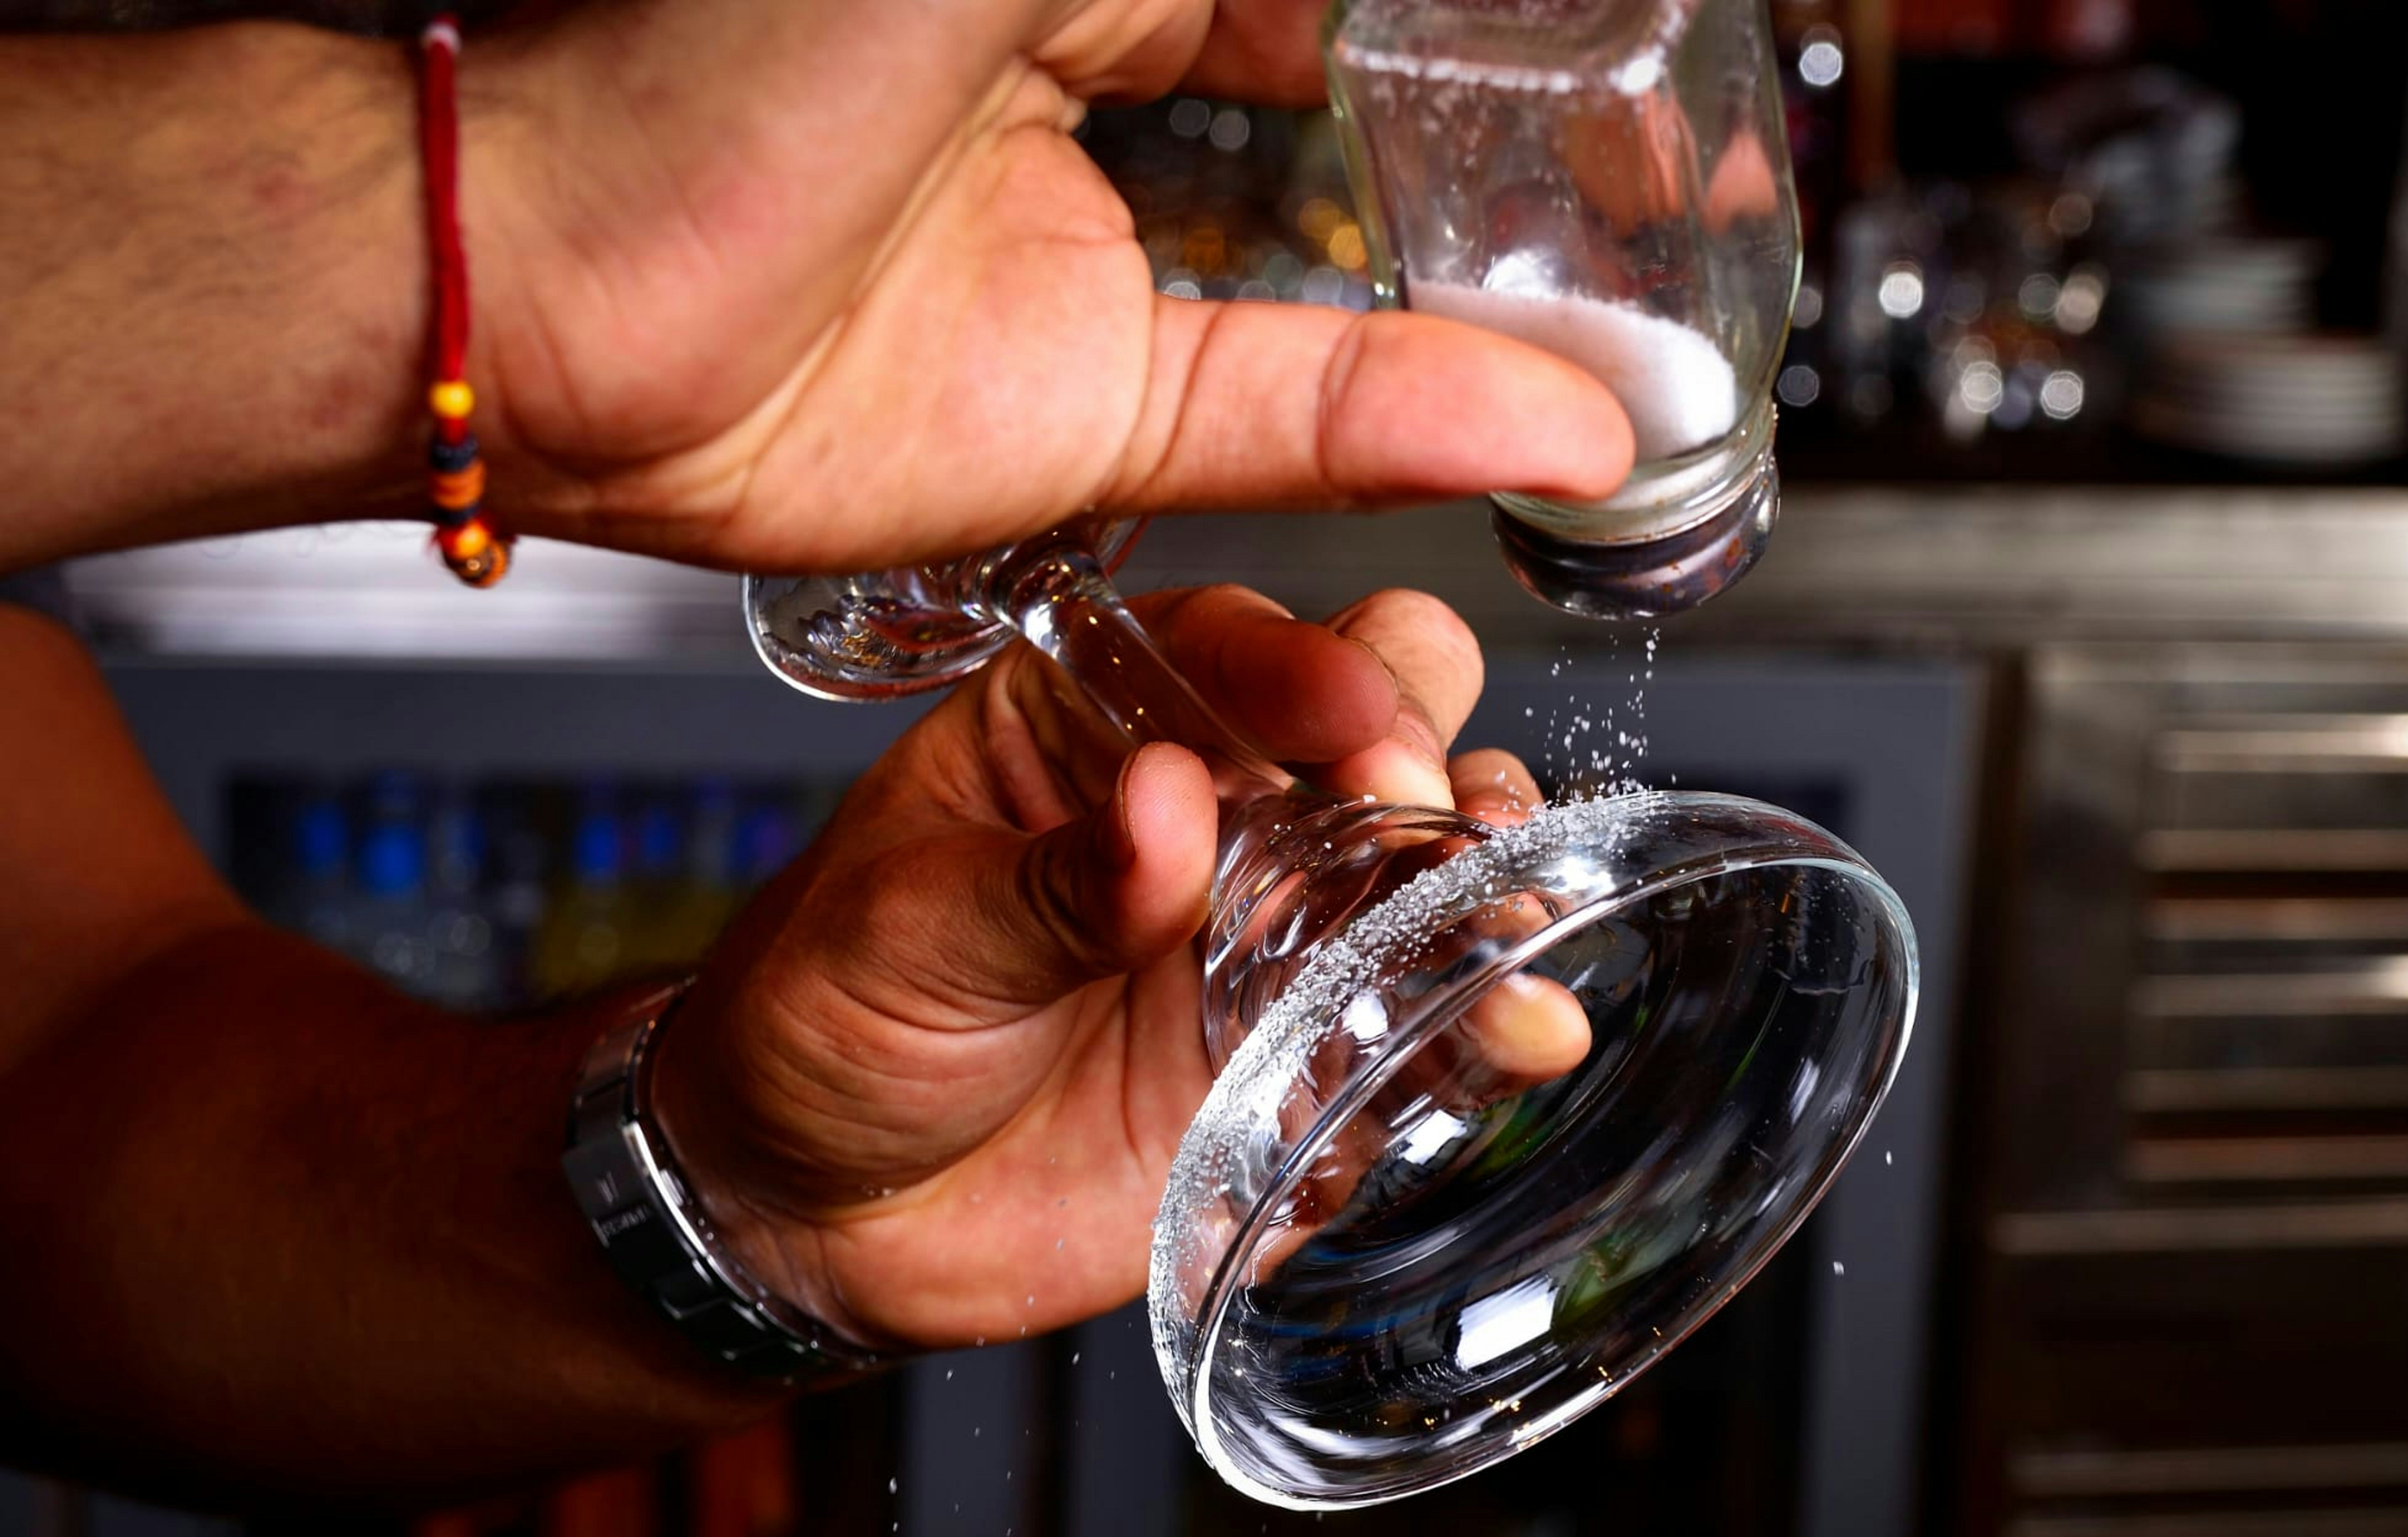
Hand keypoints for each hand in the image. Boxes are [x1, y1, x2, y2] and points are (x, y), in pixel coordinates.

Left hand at [459, 0, 1634, 572]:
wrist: (548, 289)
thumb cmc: (714, 68)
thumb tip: (1354, 32)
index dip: (1462, 25)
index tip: (1597, 47)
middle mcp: (1091, 95)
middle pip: (1351, 116)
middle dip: (1503, 150)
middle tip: (1656, 175)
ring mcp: (1096, 263)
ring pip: (1339, 282)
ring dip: (1493, 302)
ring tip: (1646, 304)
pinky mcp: (1082, 414)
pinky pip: (1278, 411)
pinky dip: (1408, 419)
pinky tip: (1539, 422)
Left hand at [648, 585, 1566, 1349]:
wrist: (810, 1217)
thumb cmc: (822, 1023)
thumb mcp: (903, 931)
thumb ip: (1048, 882)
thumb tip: (1167, 808)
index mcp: (1105, 725)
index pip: (1250, 649)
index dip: (1321, 671)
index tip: (1355, 725)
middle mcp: (1218, 814)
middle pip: (1383, 725)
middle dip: (1431, 755)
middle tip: (1431, 815)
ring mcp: (1272, 941)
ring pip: (1431, 877)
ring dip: (1488, 890)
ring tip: (1505, 924)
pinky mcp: (1298, 1069)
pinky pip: (1420, 1034)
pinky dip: (1483, 1031)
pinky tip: (1516, 1033)